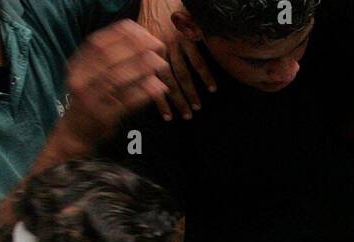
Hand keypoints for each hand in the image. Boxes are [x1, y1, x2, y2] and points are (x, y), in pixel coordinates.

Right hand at [60, 21, 170, 148]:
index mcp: (76, 67)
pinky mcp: (105, 117)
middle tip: (156, 44)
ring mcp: (91, 100)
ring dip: (142, 68)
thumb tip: (137, 38)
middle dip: (135, 48)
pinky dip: (144, 92)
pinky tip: (158, 86)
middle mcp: (80, 81)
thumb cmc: (89, 99)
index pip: (96, 43)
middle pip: (108, 58)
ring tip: (161, 63)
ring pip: (118, 79)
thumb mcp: (89, 75)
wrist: (76, 133)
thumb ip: (106, 60)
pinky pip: (127, 102)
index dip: (119, 34)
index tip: (140, 30)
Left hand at [137, 0, 216, 120]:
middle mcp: (159, 50)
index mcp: (146, 52)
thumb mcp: (142, 34)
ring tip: (197, 107)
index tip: (167, 117)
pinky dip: (205, 75)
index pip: (152, 82)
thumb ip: (146, 56)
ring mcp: (174, 44)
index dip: (160, 102)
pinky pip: (198, 60)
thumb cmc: (153, 12)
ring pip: (183, 74)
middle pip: (169, 82)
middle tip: (186, 117)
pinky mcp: (188, 37)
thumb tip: (151, 76)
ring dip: (191, 92)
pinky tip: (211, 88)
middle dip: (177, 101)